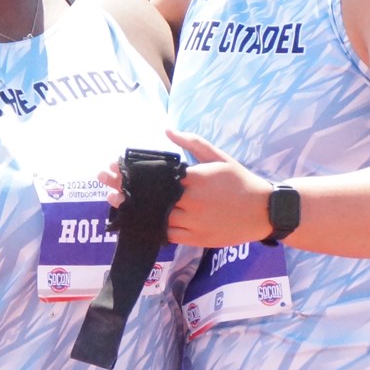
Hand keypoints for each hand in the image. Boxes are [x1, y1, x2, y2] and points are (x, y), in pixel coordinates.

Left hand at [102, 130, 271, 247]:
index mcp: (196, 179)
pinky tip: (139, 220)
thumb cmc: (240, 180)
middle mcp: (192, 201)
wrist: (264, 211)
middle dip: (126, 189)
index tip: (115, 167)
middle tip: (105, 182)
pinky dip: (153, 228)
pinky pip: (168, 235)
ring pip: (156, 217)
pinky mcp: (197, 239)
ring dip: (135, 210)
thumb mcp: (219, 157)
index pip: (157, 175)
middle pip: (151, 197)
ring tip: (115, 201)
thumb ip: (192, 143)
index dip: (134, 173)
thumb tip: (167, 130)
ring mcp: (194, 222)